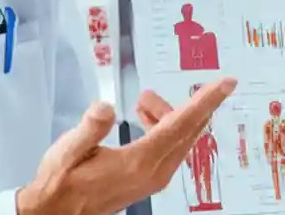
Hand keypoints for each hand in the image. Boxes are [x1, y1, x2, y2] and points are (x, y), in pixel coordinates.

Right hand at [16, 77, 236, 214]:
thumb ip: (89, 127)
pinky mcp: (149, 181)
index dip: (206, 101)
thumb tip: (106, 106)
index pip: (181, 124)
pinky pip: (171, 148)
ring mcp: (154, 178)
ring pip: (179, 139)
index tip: (226, 83)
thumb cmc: (61, 182)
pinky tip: (144, 120)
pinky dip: (164, 128)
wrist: (57, 213)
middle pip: (187, 130)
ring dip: (167, 115)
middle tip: (148, 96)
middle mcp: (155, 172)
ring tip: (141, 105)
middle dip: (181, 104)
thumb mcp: (68, 150)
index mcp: (140, 162)